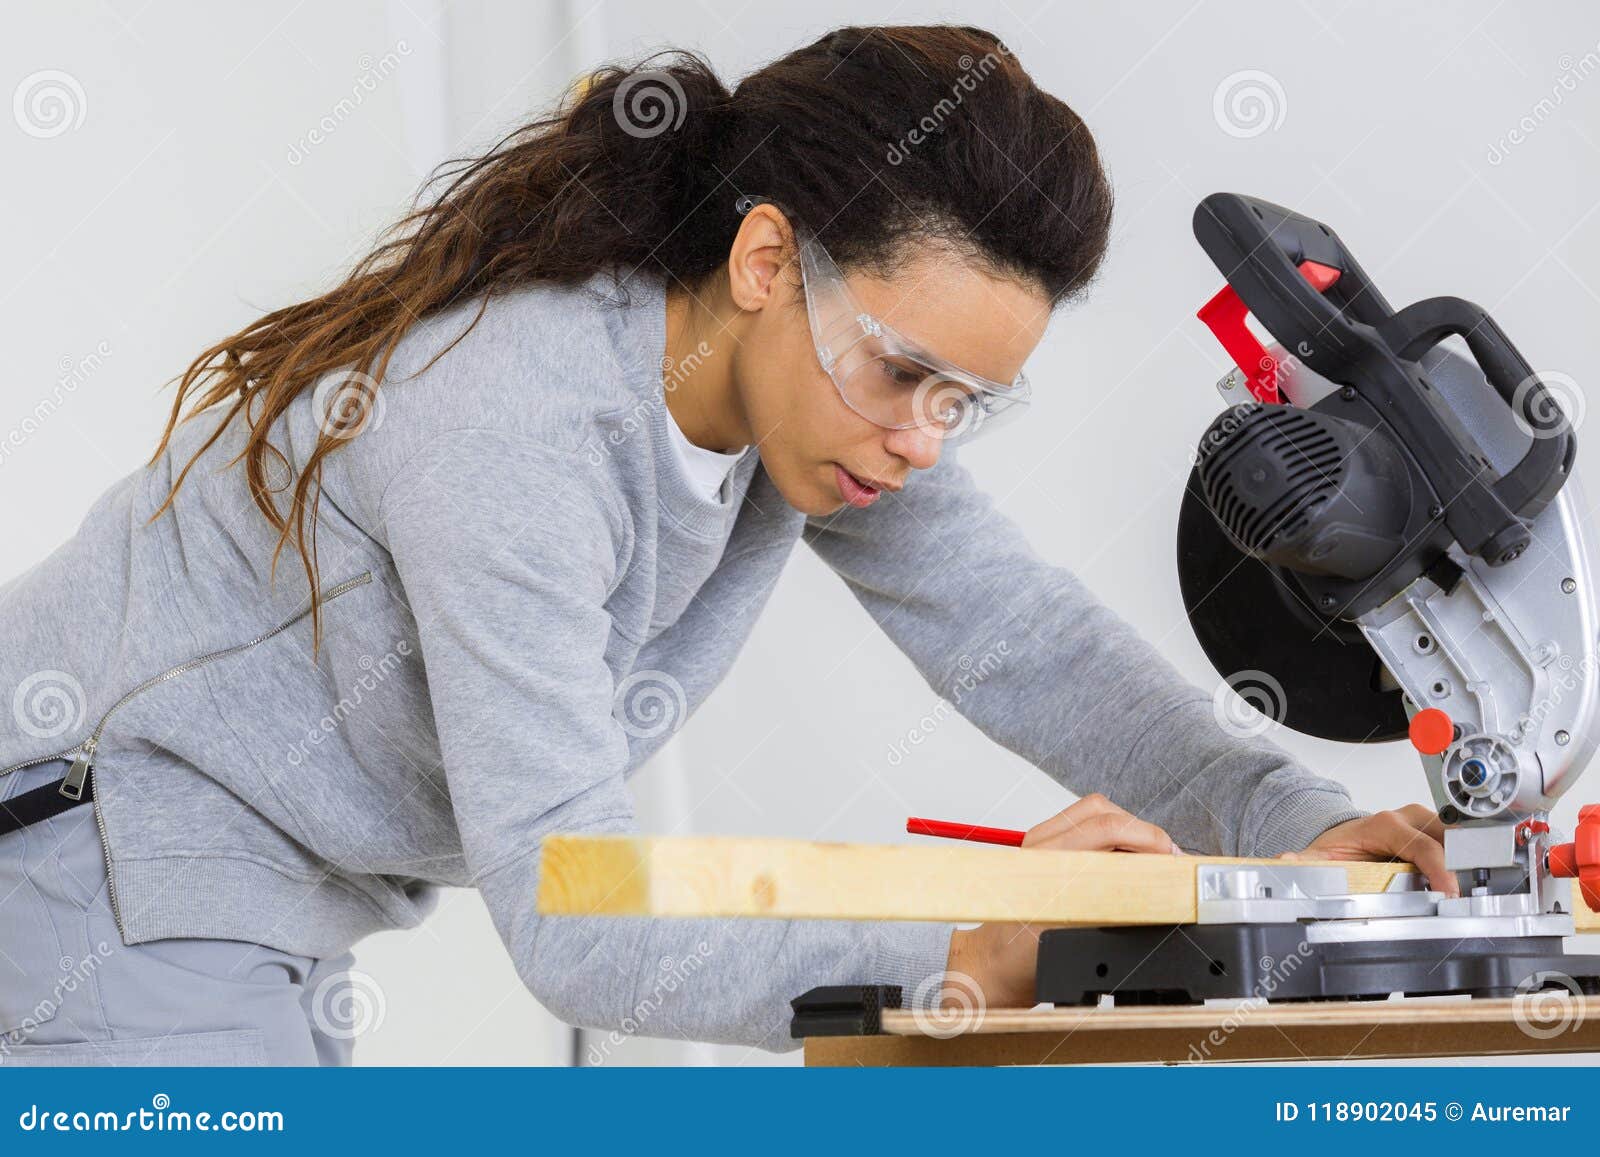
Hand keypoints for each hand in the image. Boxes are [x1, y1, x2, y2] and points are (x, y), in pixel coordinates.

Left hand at [945, 794, 1178, 1008]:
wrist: (998, 963)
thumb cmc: (1025, 956)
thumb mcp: (1074, 938)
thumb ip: (1115, 908)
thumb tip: (1159, 887)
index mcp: (1046, 861)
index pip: (1105, 827)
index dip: (1147, 838)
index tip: (1172, 858)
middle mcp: (1040, 845)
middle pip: (1103, 812)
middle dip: (1143, 832)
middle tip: (1169, 859)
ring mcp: (1041, 842)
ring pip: (1095, 813)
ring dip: (1130, 831)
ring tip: (1151, 859)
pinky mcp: (1047, 846)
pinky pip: (1086, 824)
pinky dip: (1115, 836)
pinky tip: (1129, 861)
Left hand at [1282, 804, 1458, 896]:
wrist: (1341, 836)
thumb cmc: (1337, 847)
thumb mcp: (1320, 857)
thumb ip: (1306, 862)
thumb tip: (1288, 862)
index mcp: (1384, 824)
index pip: (1422, 845)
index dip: (1439, 869)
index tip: (1448, 893)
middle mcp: (1407, 818)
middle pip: (1448, 837)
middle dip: (1460, 864)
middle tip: (1464, 897)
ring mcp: (1423, 823)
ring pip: (1457, 838)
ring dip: (1464, 864)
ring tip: (1465, 894)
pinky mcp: (1433, 832)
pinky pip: (1455, 844)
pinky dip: (1461, 863)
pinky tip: (1460, 885)